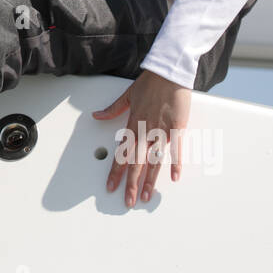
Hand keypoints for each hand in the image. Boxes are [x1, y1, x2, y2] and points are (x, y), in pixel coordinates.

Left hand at [93, 69, 190, 206]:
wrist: (168, 71)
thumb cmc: (150, 83)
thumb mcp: (127, 96)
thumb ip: (113, 109)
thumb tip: (96, 115)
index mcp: (133, 124)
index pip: (121, 153)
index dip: (116, 171)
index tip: (111, 186)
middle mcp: (145, 130)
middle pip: (136, 162)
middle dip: (130, 183)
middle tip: (128, 201)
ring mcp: (161, 129)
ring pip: (153, 160)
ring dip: (150, 179)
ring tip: (146, 196)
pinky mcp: (177, 126)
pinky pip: (176, 148)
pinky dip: (175, 163)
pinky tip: (173, 177)